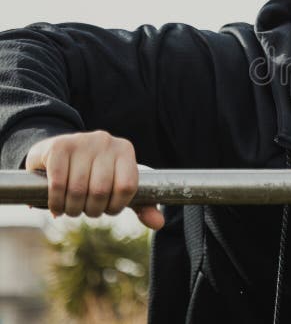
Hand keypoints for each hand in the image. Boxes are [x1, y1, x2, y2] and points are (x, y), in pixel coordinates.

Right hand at [24, 130, 164, 229]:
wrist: (58, 152)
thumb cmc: (93, 174)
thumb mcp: (118, 187)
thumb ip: (141, 205)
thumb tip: (159, 224)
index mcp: (125, 150)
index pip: (127, 187)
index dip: (115, 206)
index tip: (107, 209)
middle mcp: (106, 141)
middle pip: (101, 190)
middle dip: (91, 210)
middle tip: (84, 211)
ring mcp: (82, 141)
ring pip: (78, 189)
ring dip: (72, 208)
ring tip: (70, 209)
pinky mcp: (59, 146)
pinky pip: (58, 183)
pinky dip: (56, 202)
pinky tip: (56, 206)